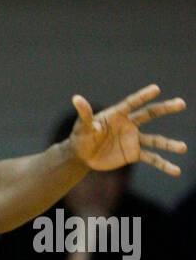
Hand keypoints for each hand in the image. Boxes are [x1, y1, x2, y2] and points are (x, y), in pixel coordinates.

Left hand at [69, 85, 186, 175]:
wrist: (83, 155)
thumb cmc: (81, 137)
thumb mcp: (82, 127)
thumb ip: (84, 114)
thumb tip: (76, 99)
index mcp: (117, 114)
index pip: (132, 103)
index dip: (143, 96)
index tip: (156, 89)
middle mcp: (129, 125)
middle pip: (150, 114)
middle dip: (165, 109)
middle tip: (181, 103)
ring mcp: (134, 139)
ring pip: (155, 140)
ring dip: (169, 144)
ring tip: (183, 148)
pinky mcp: (134, 154)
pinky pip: (151, 159)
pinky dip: (163, 164)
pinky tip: (175, 170)